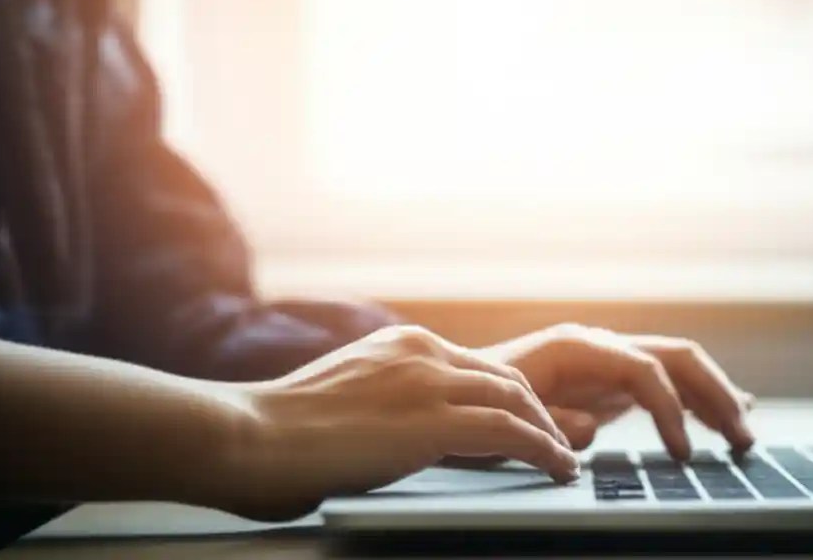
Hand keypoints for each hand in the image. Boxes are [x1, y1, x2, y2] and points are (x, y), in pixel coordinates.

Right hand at [227, 326, 577, 520]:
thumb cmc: (275, 434)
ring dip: (548, 433)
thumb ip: (378, 406)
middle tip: (558, 440)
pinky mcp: (433, 421)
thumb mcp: (341, 402)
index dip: (510, 396)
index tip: (527, 420)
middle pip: (505, 378)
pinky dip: (542, 450)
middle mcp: (421, 352)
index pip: (475, 366)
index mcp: (400, 344)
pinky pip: (510, 432)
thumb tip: (382, 438)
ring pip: (516, 400)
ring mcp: (429, 382)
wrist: (248, 435)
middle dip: (538, 411)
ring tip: (564, 459)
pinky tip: (556, 469)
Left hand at [476, 324, 754, 459]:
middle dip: (715, 394)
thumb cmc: (477, 407)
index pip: (645, 368)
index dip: (670, 409)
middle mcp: (599, 346)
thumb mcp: (505, 417)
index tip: (683, 454)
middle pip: (676, 357)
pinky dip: (695, 400)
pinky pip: (663, 384)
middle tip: (743, 437)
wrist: (454, 395)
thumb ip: (552, 420)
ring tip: (745, 433)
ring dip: (714, 396)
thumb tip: (591, 426)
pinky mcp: (609, 382)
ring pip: (678, 367)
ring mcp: (607, 361)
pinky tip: (722, 417)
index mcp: (577, 348)